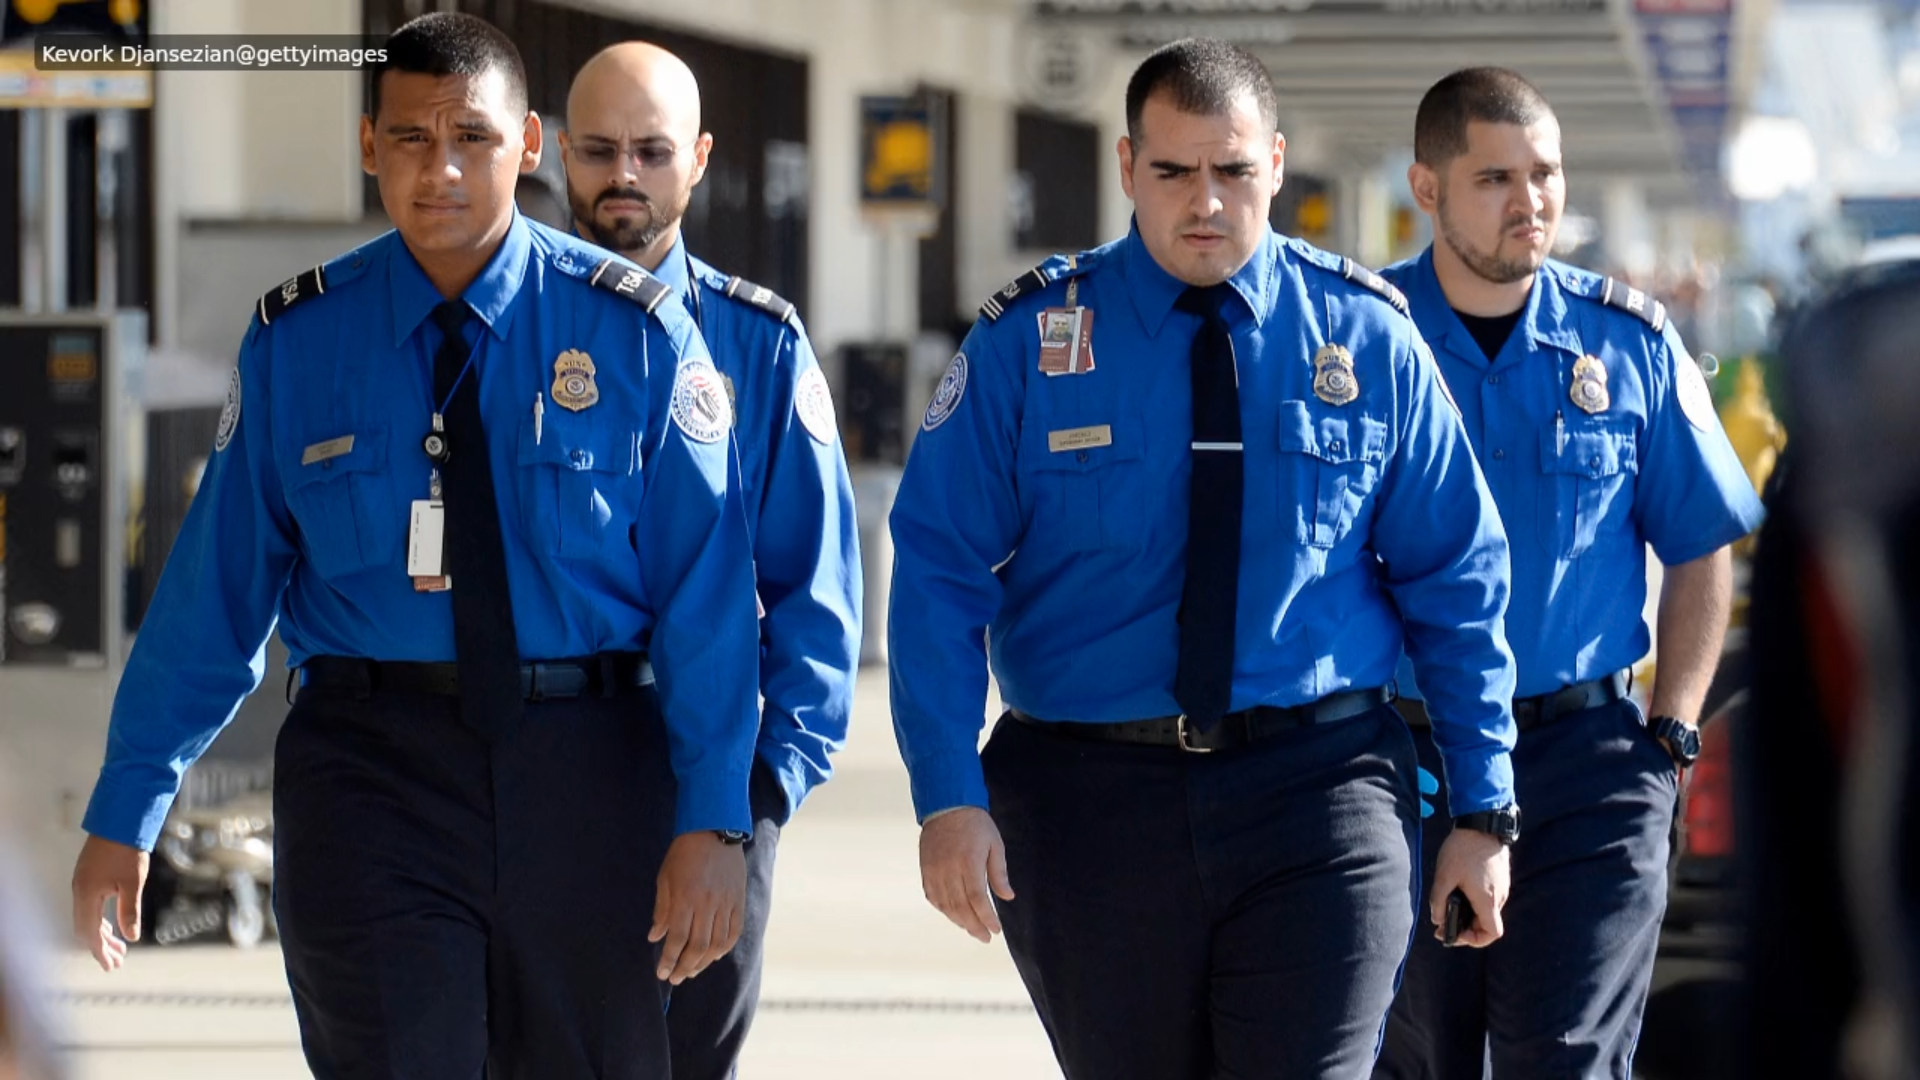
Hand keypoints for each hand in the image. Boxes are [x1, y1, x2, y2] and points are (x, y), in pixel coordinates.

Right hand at [72, 834, 148, 971]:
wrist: (119, 822)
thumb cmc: (127, 850)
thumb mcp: (132, 883)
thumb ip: (130, 910)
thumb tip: (132, 937)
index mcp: (86, 895)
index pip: (89, 932)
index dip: (100, 950)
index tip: (112, 965)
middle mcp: (79, 892)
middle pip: (84, 929)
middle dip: (100, 947)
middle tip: (117, 963)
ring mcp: (82, 885)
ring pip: (87, 919)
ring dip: (101, 935)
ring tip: (119, 949)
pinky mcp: (88, 879)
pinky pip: (89, 908)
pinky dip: (100, 921)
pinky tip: (113, 928)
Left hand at [649, 832, 745, 984]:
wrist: (714, 830)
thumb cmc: (683, 854)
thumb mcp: (664, 879)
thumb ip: (661, 910)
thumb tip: (654, 937)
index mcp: (685, 898)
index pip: (676, 938)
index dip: (669, 959)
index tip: (662, 973)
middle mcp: (706, 903)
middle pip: (697, 946)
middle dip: (685, 967)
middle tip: (676, 978)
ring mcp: (726, 902)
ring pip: (717, 943)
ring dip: (704, 962)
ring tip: (692, 971)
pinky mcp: (738, 900)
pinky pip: (734, 931)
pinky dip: (724, 948)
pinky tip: (714, 955)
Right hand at [919, 806, 1013, 942]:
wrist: (946, 805)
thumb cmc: (975, 823)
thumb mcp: (994, 844)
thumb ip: (999, 872)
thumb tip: (1008, 897)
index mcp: (968, 862)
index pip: (977, 899)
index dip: (986, 918)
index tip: (996, 930)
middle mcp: (949, 869)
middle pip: (961, 907)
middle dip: (974, 926)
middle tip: (985, 937)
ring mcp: (934, 870)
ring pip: (945, 905)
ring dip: (959, 921)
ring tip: (972, 929)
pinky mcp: (925, 869)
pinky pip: (933, 896)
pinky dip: (944, 910)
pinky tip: (954, 915)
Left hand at [1429, 827, 1509, 948]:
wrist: (1482, 823)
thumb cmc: (1464, 849)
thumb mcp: (1444, 876)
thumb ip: (1438, 901)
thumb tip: (1437, 920)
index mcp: (1488, 900)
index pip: (1491, 934)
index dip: (1474, 940)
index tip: (1456, 933)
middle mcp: (1499, 897)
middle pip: (1487, 923)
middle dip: (1465, 927)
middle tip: (1443, 922)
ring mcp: (1502, 886)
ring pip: (1487, 910)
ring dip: (1469, 913)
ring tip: (1448, 904)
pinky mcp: (1499, 876)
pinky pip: (1489, 897)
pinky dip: (1475, 900)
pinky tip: (1459, 889)